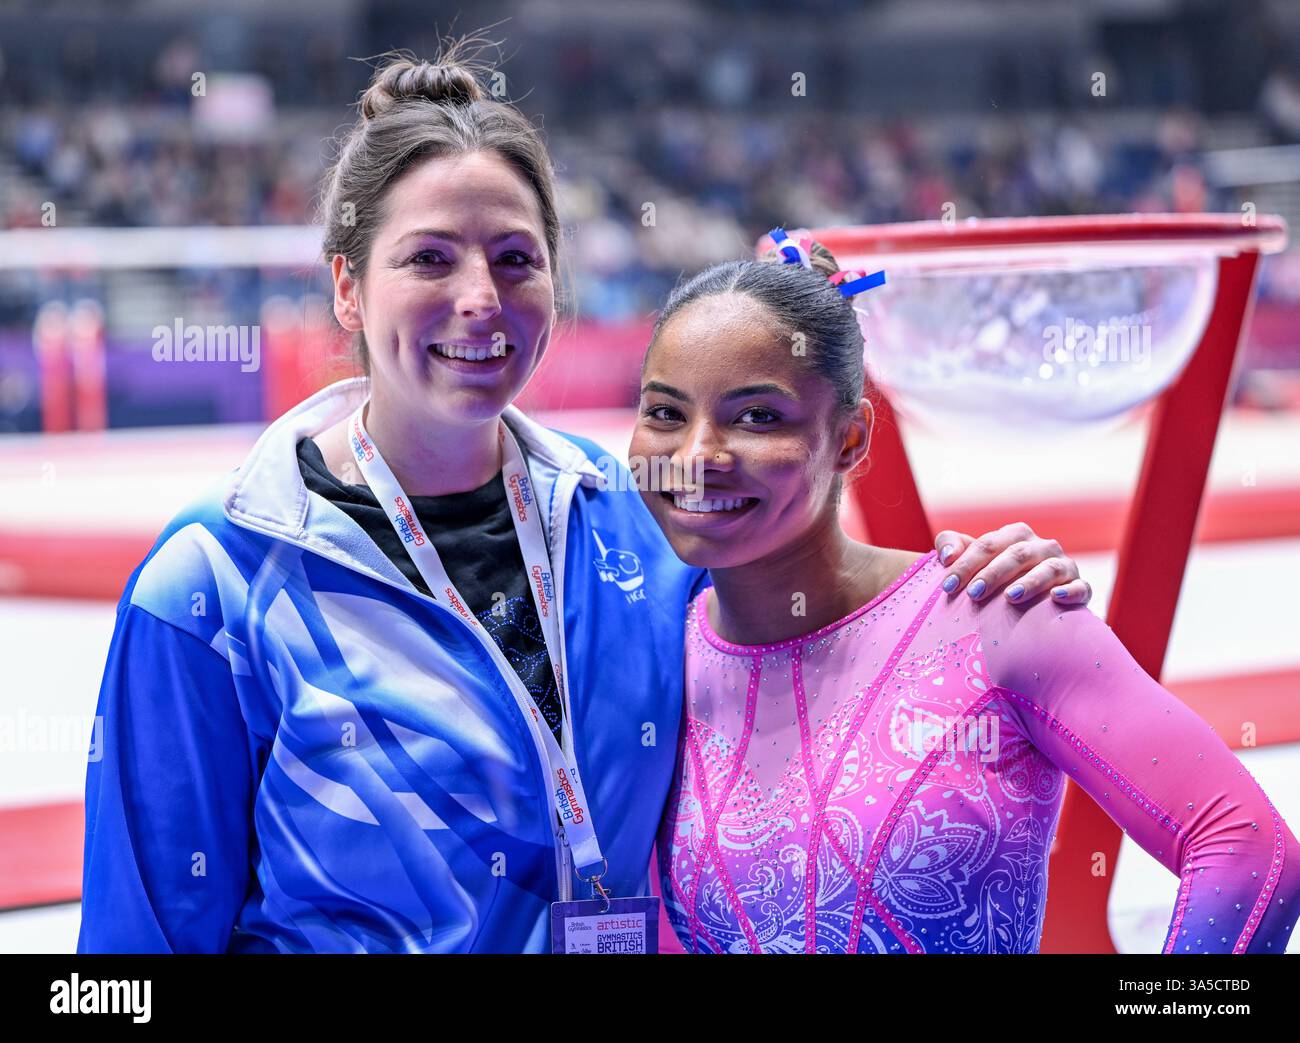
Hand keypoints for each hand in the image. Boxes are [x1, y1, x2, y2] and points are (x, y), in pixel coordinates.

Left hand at [933, 523, 1091, 604]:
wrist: (1033, 603)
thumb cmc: (994, 577)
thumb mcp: (972, 559)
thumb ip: (951, 546)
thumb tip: (946, 556)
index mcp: (1014, 535)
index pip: (987, 545)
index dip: (966, 565)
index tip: (947, 587)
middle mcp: (1041, 546)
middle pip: (1016, 554)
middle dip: (993, 573)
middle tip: (974, 594)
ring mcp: (1063, 565)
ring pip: (1049, 568)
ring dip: (1031, 581)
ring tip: (1010, 597)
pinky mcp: (1080, 587)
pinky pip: (1081, 587)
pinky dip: (1071, 591)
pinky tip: (1056, 598)